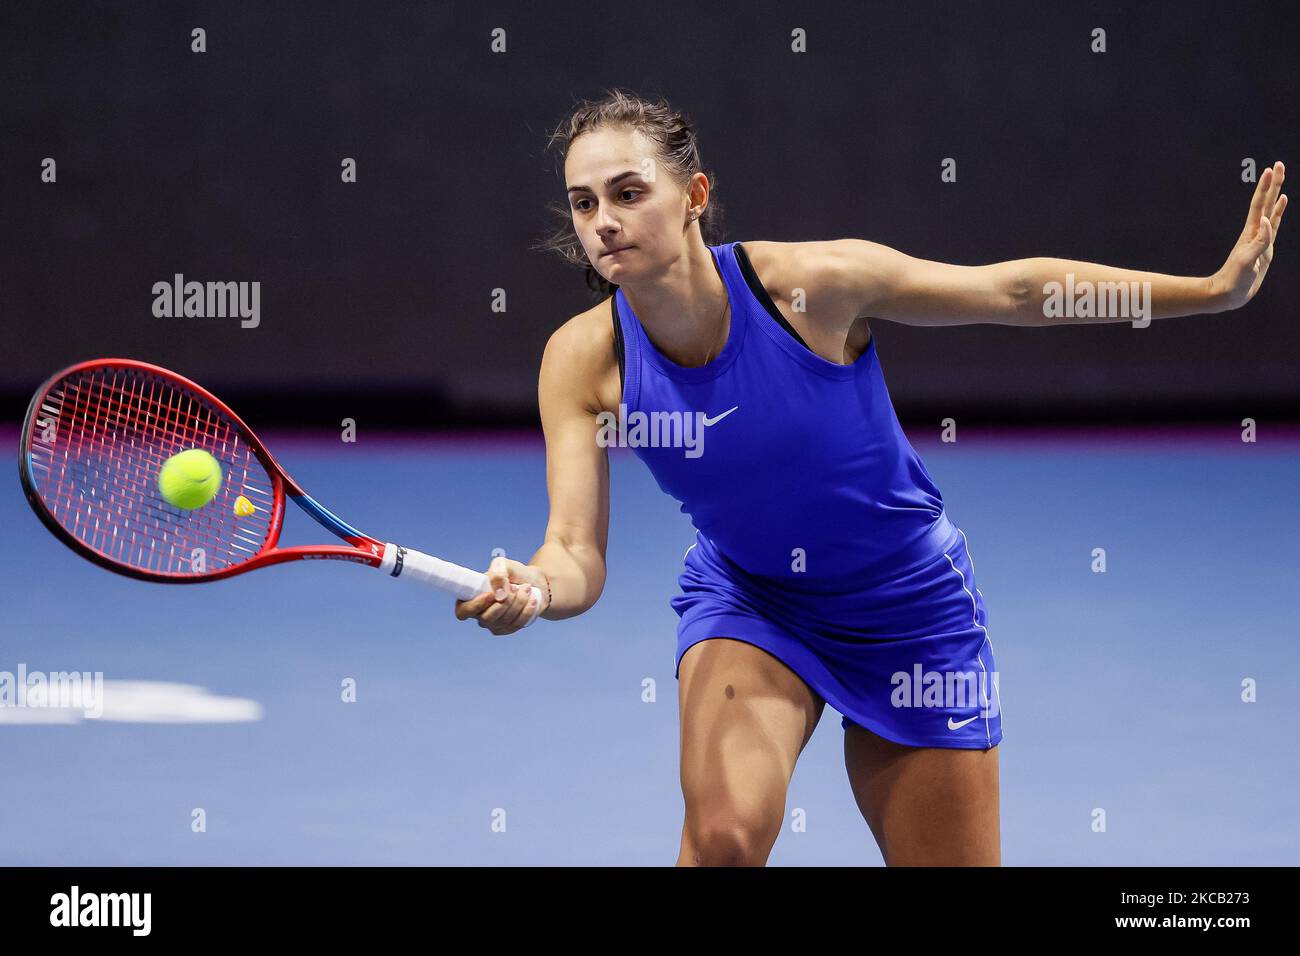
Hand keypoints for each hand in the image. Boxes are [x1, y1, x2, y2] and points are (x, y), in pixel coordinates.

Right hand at [453, 554, 549, 635]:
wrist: (533, 581)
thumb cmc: (513, 573)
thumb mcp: (504, 565)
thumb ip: (498, 574)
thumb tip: (499, 593)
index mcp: (471, 598)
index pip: (463, 611)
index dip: (475, 606)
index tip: (492, 594)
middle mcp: (479, 614)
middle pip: (487, 618)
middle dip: (506, 602)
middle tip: (516, 587)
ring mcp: (493, 624)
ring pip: (504, 622)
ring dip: (518, 603)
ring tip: (526, 588)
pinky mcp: (508, 629)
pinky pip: (516, 625)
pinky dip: (526, 611)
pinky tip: (532, 600)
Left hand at [1213, 160, 1286, 310]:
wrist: (1228, 294)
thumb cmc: (1235, 280)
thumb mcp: (1247, 261)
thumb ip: (1259, 242)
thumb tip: (1268, 220)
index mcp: (1252, 233)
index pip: (1260, 205)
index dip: (1266, 187)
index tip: (1271, 169)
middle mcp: (1257, 232)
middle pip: (1267, 202)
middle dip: (1274, 183)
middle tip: (1279, 164)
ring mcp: (1261, 239)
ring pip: (1272, 210)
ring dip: (1276, 193)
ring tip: (1281, 176)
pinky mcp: (1265, 248)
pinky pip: (1275, 225)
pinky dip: (1279, 211)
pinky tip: (1283, 202)